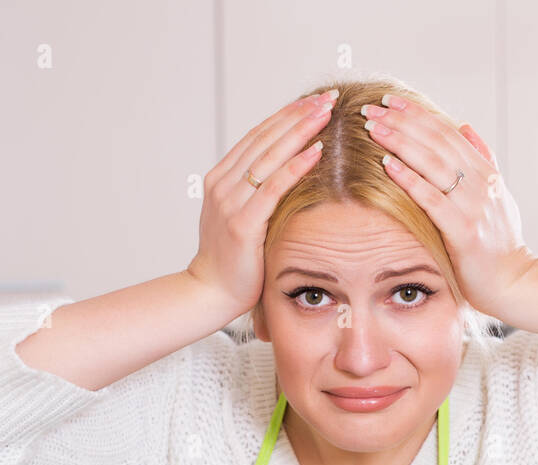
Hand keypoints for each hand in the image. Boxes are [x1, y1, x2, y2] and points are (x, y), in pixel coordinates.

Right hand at [187, 90, 335, 313]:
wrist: (210, 293)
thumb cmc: (234, 261)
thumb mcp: (241, 218)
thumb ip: (256, 195)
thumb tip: (287, 177)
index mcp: (221, 179)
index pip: (257, 136)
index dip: (286, 115)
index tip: (313, 100)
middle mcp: (222, 184)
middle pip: (265, 139)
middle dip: (298, 115)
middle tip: (326, 97)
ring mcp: (229, 203)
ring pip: (270, 157)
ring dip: (300, 132)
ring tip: (326, 114)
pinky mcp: (242, 224)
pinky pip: (273, 188)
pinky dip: (295, 167)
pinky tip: (317, 152)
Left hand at [362, 96, 535, 322]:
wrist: (515, 283)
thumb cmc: (501, 246)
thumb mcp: (498, 196)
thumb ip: (483, 160)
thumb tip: (466, 127)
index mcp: (485, 173)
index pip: (448, 133)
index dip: (418, 114)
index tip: (392, 102)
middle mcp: (480, 183)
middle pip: (437, 142)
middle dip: (403, 122)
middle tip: (372, 108)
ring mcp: (473, 206)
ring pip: (433, 163)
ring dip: (401, 142)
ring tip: (374, 128)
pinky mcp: (463, 231)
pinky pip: (432, 199)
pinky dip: (409, 179)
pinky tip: (387, 165)